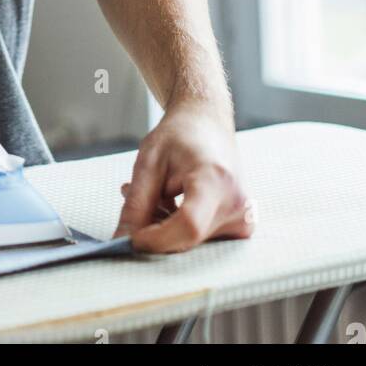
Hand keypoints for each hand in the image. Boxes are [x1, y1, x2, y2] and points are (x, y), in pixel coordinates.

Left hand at [111, 99, 254, 252]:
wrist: (207, 123)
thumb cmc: (180, 135)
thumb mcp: (149, 162)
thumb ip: (136, 205)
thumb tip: (122, 241)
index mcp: (215, 180)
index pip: (188, 226)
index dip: (156, 239)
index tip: (130, 238)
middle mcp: (237, 204)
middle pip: (187, 238)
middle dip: (153, 229)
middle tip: (134, 199)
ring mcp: (242, 218)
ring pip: (190, 242)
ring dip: (162, 226)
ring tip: (154, 192)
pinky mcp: (240, 226)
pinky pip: (200, 239)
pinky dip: (176, 226)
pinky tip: (167, 202)